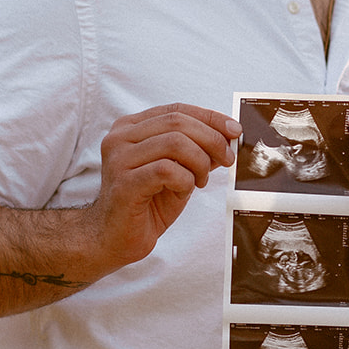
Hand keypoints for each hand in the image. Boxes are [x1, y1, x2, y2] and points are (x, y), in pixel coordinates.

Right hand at [91, 103, 240, 267]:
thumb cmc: (145, 204)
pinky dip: (185, 181)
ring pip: (175, 143)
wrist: (114, 238)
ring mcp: (119, 159)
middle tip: (226, 159)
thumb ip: (196, 151)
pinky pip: (167, 171)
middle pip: (178, 122)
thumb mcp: (177, 171)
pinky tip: (182, 191)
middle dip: (211, 140)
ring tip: (200, 181)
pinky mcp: (124, 183)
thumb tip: (227, 137)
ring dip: (199, 163)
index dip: (209, 117)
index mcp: (131, 128)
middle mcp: (120, 138)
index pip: (176, 110)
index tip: (234, 130)